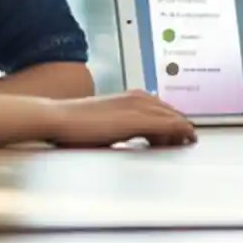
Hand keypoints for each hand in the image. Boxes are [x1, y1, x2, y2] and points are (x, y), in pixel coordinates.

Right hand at [46, 90, 196, 147]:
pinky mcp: (138, 119)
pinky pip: (171, 125)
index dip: (175, 124)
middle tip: (184, 144)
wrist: (58, 118)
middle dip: (180, 129)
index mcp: (132, 97)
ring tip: (183, 145)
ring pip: (175, 119)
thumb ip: (124, 127)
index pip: (164, 109)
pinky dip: (182, 133)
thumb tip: (135, 138)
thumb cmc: (75, 127)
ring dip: (181, 133)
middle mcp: (139, 98)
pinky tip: (185, 142)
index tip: (179, 137)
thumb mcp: (108, 124)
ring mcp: (140, 106)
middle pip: (173, 113)